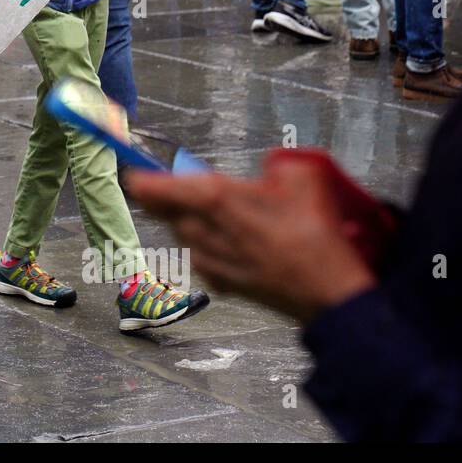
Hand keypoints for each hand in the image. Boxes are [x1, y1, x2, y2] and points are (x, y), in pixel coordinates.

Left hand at [124, 150, 377, 322]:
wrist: (329, 295)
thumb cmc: (315, 234)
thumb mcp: (302, 179)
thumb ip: (276, 167)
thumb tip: (269, 172)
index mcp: (215, 199)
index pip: (157, 187)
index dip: (142, 179)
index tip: (132, 174)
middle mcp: (202, 231)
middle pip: (162, 211)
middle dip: (160, 198)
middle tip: (162, 187)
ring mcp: (207, 261)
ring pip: (180, 234)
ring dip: (184, 221)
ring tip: (208, 213)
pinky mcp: (219, 283)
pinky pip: (199, 256)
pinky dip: (205, 246)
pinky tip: (228, 242)